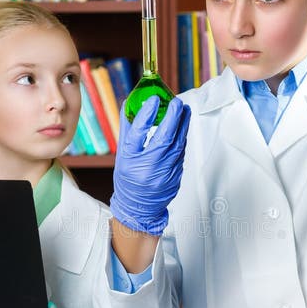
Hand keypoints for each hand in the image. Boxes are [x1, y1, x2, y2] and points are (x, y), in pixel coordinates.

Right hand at [110, 95, 190, 234]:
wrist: (138, 207)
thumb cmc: (128, 179)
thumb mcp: (122, 155)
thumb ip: (127, 129)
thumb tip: (129, 103)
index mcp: (130, 160)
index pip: (138, 133)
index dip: (147, 115)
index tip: (154, 99)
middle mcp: (147, 167)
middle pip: (164, 138)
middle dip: (173, 117)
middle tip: (177, 102)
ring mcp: (164, 173)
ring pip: (177, 145)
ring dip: (182, 125)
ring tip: (184, 110)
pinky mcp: (175, 177)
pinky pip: (180, 154)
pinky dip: (182, 139)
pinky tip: (183, 128)